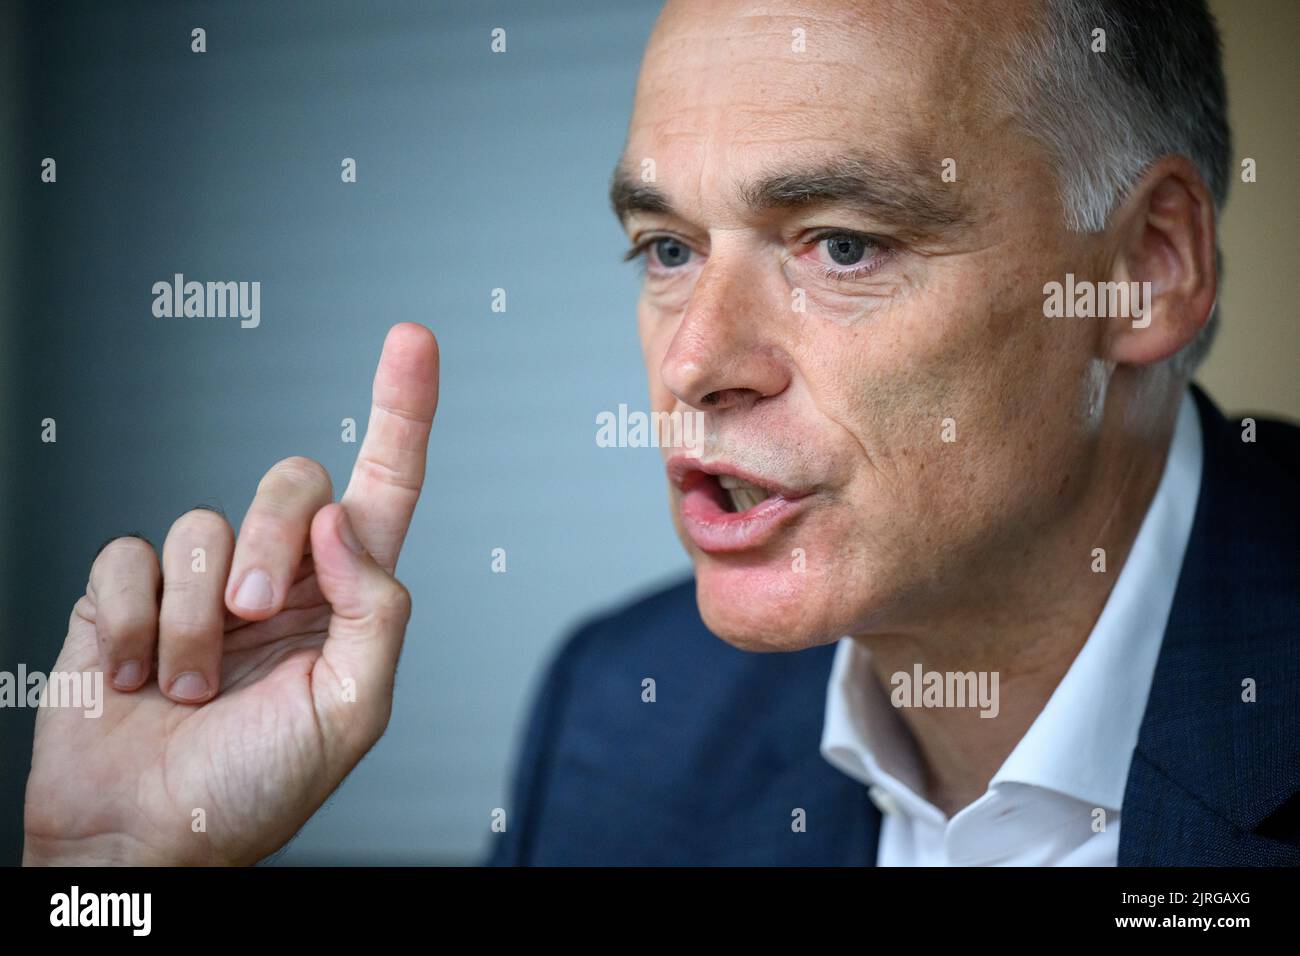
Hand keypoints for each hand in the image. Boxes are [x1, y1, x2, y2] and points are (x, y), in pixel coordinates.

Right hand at [22, 322, 439, 864]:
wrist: (147, 838)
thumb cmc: (258, 788)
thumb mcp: (351, 712)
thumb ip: (373, 610)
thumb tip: (345, 524)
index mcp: (344, 599)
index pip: (384, 487)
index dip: (400, 411)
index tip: (412, 340)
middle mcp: (279, 578)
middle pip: (292, 484)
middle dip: (267, 546)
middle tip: (249, 618)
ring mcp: (200, 583)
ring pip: (201, 523)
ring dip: (194, 620)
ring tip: (190, 686)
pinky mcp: (126, 595)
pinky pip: (125, 556)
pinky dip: (128, 622)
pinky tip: (132, 675)